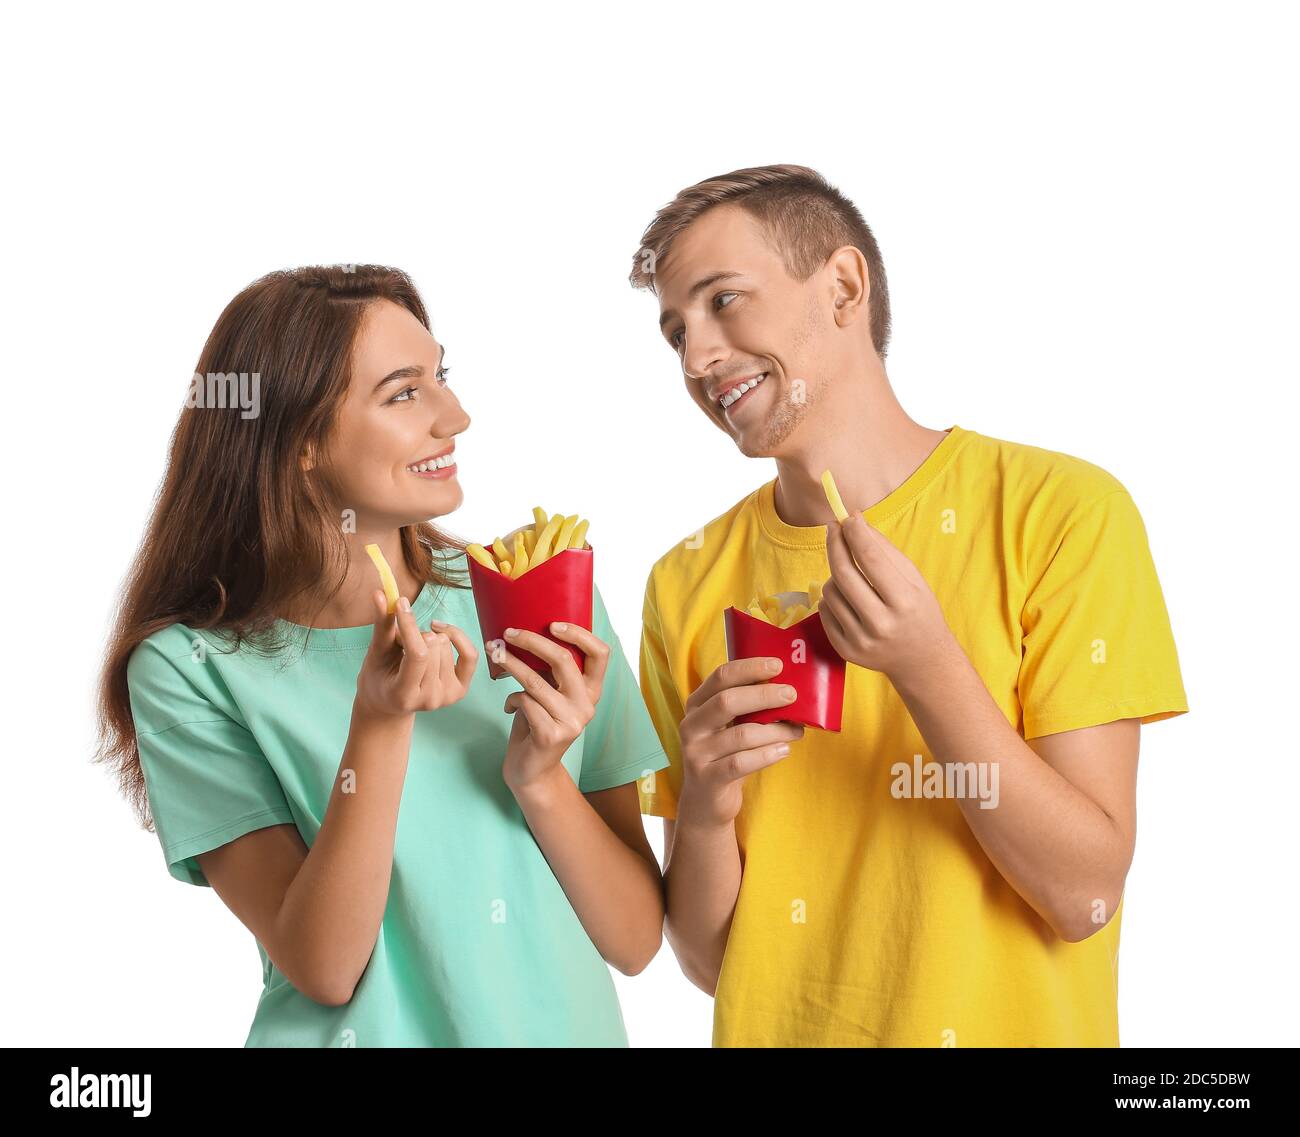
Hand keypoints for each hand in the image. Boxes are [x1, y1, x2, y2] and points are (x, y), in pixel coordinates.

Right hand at [354, 591, 476, 718]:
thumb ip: (382, 624)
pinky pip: (469, 653)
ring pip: (446, 645)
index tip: (401, 603)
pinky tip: (441, 631)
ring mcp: (447, 697)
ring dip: (429, 638)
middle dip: (415, 634)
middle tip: (403, 643)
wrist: (390, 700)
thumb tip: (381, 593)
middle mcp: (429, 700)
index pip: (417, 655)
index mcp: (403, 695)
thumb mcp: (377, 651)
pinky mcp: (460, 690)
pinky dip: (456, 636)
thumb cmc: (380, 674)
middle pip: (433, 646)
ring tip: (414, 649)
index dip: (410, 626)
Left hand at [492, 622, 609, 791]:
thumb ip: (550, 671)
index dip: (579, 634)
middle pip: (563, 660)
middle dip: (531, 641)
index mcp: (592, 690)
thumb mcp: (549, 693)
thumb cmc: (536, 724)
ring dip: (510, 664)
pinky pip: (524, 701)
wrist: (531, 770)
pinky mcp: (550, 734)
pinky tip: (509, 707)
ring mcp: (571, 721)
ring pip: (536, 680)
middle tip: (507, 633)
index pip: (600, 653)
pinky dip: (511, 699)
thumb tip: (528, 630)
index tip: (552, 623)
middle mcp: (587, 705)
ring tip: (494, 655)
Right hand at [677, 656, 803, 828]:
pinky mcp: (707, 778)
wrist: (705, 802)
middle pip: (727, 701)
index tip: (777, 665)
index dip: (749, 668)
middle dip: (764, 695)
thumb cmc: (725, 755)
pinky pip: (742, 762)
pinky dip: (767, 755)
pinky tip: (784, 751)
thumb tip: (789, 688)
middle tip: (791, 695)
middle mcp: (691, 726)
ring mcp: (696, 753)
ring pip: (741, 735)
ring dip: (775, 731)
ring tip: (795, 731)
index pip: (720, 677)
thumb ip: (748, 707)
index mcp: (697, 705)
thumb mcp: (728, 727)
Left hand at [820, 513, 956, 685]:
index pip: (871, 559)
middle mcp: (881, 624)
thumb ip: (883, 549)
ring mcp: (860, 640)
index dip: (854, 533)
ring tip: (855, 579)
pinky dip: (833, 598)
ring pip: (830, 590)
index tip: (846, 517)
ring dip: (837, 575)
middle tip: (834, 528)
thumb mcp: (913, 578)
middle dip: (835, 544)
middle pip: (843, 573)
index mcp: (904, 602)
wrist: (921, 660)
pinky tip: (851, 601)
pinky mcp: (844, 650)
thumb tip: (853, 519)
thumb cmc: (918, 612)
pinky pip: (825, 609)